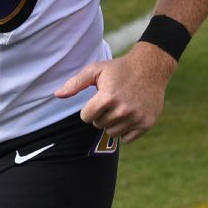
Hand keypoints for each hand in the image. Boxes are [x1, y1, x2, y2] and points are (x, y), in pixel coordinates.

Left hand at [54, 43, 175, 143]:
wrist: (150, 68)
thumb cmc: (119, 69)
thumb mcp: (96, 70)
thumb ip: (75, 83)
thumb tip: (57, 95)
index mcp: (107, 98)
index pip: (86, 117)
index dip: (89, 108)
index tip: (97, 99)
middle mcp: (122, 110)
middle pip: (99, 125)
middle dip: (101, 114)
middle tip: (111, 101)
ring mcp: (135, 118)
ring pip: (112, 133)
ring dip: (112, 123)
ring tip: (119, 107)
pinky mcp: (146, 124)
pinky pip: (127, 139)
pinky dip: (125, 130)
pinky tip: (128, 116)